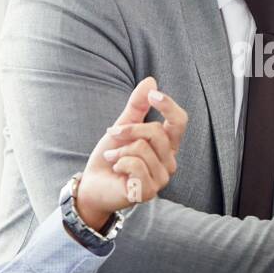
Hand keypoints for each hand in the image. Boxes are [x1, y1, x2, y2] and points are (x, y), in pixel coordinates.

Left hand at [76, 77, 187, 231]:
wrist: (93, 184)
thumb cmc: (111, 156)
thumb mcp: (122, 126)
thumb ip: (137, 106)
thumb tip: (151, 81)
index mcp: (167, 145)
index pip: (180, 121)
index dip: (169, 105)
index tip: (153, 94)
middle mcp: (169, 161)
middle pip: (158, 132)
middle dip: (130, 129)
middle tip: (112, 133)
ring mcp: (161, 178)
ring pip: (143, 149)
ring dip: (120, 150)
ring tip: (112, 158)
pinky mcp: (148, 192)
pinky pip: (135, 165)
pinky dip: (120, 162)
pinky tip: (116, 169)